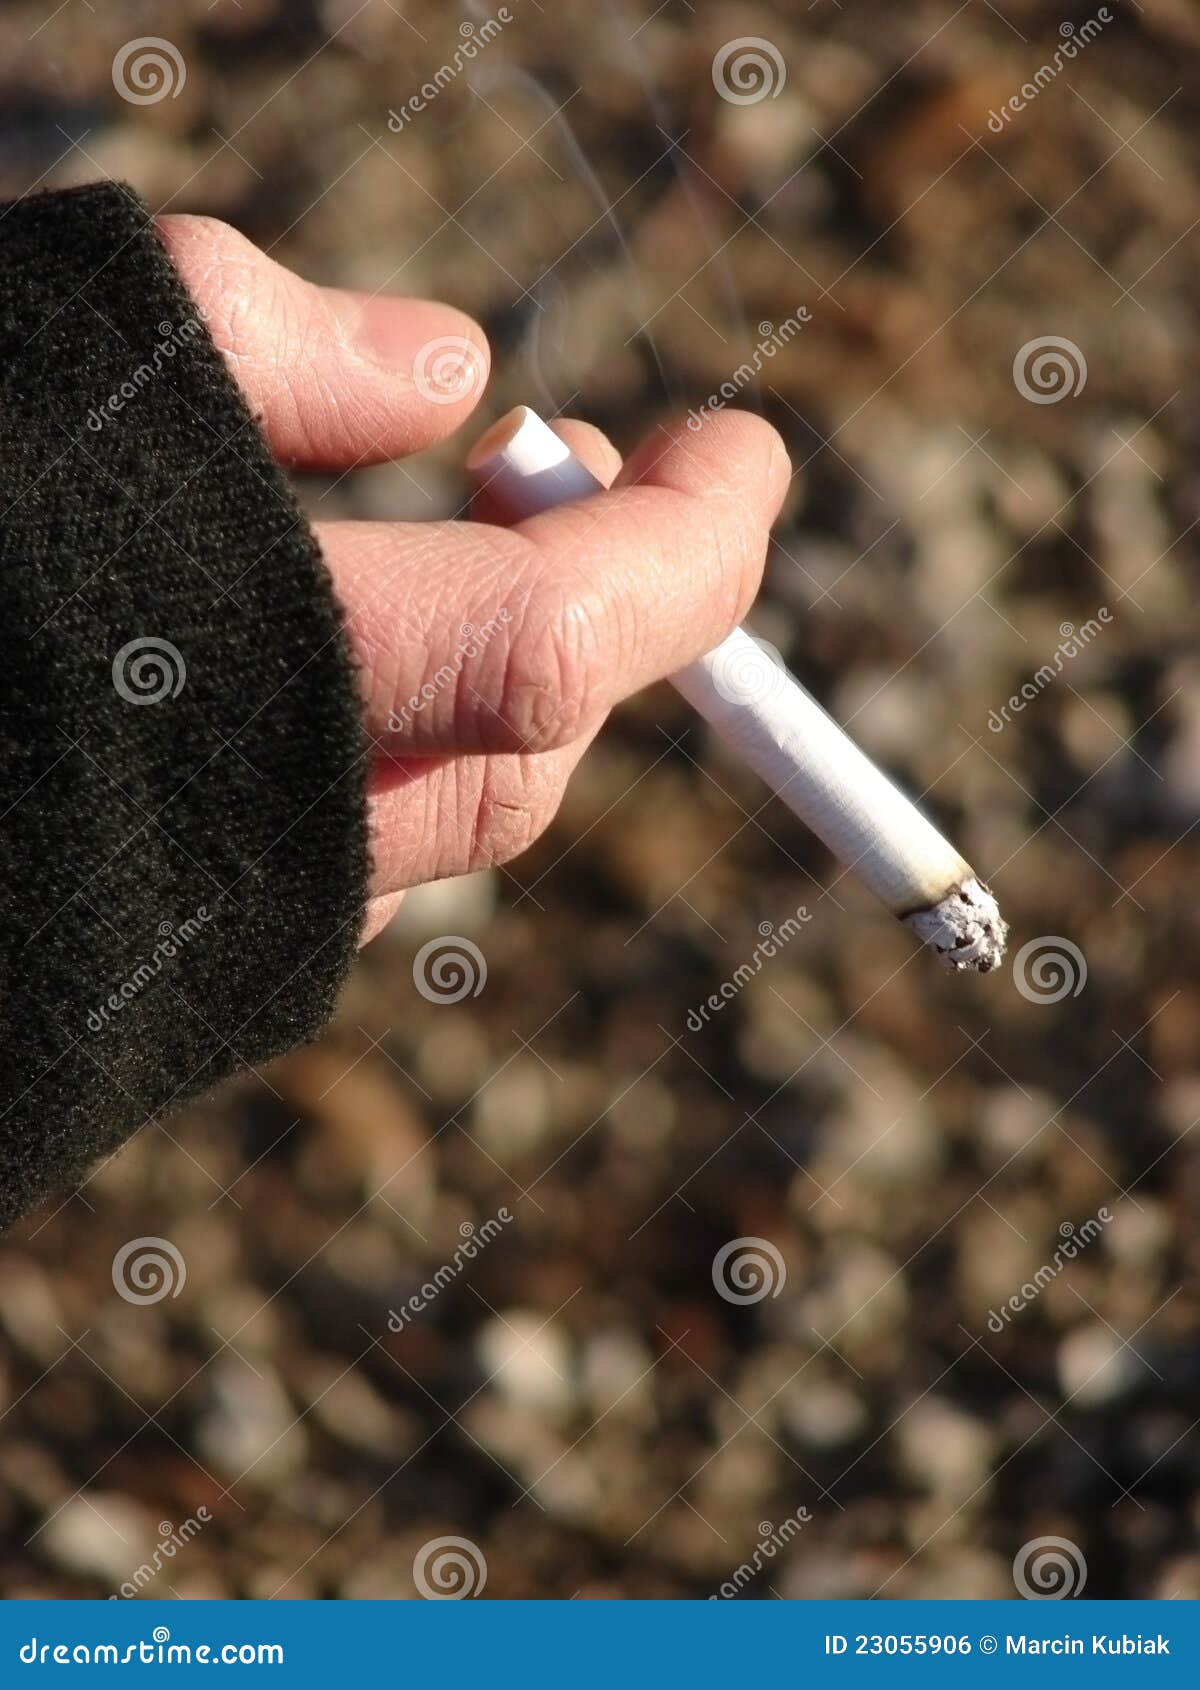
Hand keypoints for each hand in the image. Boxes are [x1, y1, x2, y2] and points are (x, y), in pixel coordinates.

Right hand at [158, 216, 791, 942]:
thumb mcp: (81, 354)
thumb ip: (272, 344)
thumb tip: (451, 370)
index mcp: (255, 680)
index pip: (552, 636)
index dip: (680, 547)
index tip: (738, 452)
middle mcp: (265, 841)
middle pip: (525, 747)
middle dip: (596, 599)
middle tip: (570, 464)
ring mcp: (238, 921)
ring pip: (451, 818)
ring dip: (509, 680)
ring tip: (466, 542)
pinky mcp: (210, 953)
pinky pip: (363, 860)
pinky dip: (413, 753)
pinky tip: (357, 669)